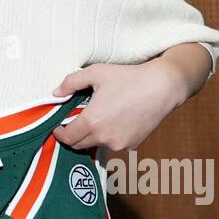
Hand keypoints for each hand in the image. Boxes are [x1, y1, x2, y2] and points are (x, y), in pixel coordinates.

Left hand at [50, 59, 184, 153]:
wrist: (162, 87)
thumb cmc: (129, 77)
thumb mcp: (95, 73)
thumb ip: (70, 82)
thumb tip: (55, 93)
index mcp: (92, 121)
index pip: (67, 137)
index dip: (59, 132)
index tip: (58, 126)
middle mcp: (104, 138)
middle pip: (79, 145)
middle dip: (73, 135)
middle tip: (75, 121)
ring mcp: (119, 144)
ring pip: (97, 145)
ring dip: (93, 136)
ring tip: (99, 117)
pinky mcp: (133, 145)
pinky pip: (114, 144)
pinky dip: (110, 136)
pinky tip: (116, 120)